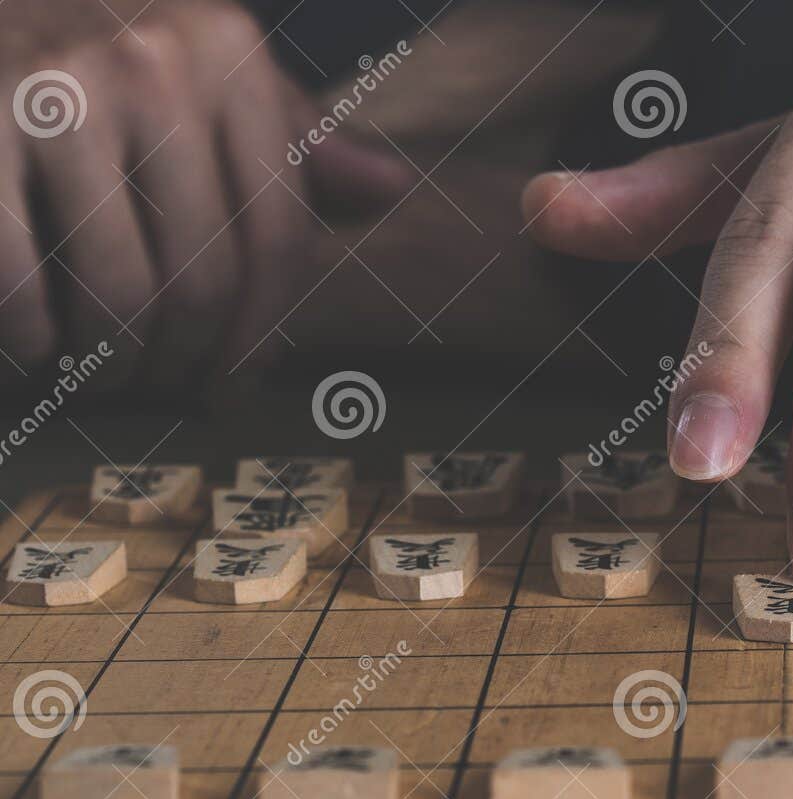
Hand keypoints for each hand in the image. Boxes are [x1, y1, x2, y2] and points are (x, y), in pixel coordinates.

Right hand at [0, 0, 411, 388]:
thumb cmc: (120, 51)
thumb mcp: (219, 72)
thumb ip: (298, 140)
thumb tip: (388, 188)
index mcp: (231, 59)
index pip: (279, 239)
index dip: (263, 334)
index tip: (236, 385)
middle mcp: (153, 66)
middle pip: (202, 279)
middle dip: (186, 361)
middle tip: (166, 386)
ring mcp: (57, 93)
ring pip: (118, 291)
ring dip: (114, 363)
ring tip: (109, 375)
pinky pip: (18, 276)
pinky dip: (33, 338)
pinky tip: (41, 351)